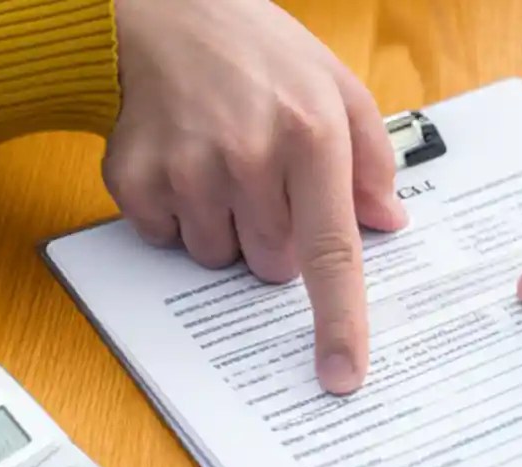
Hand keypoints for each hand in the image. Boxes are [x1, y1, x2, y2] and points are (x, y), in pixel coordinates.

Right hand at [104, 0, 407, 393]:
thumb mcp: (337, 87)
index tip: (342, 375)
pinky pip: (167, 240)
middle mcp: (249, 156)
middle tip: (265, 178)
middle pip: (272, 266)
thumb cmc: (261, 56)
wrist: (163, 14)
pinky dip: (177, 215)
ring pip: (218, 258)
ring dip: (224, 226)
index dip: (338, 321)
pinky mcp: (135, 178)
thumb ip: (372, 160)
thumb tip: (387, 226)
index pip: (331, 250)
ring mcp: (186, 170)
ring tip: (220, 161)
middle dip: (275, 238)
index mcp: (312, 135)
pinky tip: (183, 163)